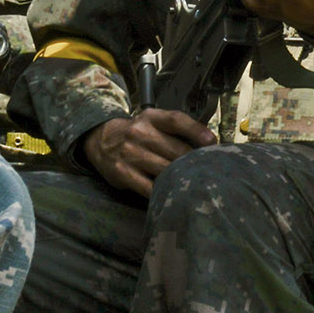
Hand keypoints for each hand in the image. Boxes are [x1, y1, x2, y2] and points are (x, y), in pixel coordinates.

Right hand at [82, 109, 214, 197]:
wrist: (101, 140)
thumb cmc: (137, 133)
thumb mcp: (152, 122)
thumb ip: (176, 130)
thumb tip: (209, 144)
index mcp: (151, 118)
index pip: (176, 120)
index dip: (196, 130)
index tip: (212, 141)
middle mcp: (140, 133)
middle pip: (176, 150)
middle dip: (194, 162)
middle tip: (210, 171)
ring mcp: (131, 154)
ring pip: (165, 170)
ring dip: (181, 178)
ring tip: (196, 185)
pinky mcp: (124, 174)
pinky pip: (149, 188)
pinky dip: (163, 192)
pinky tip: (173, 195)